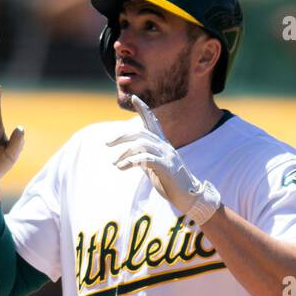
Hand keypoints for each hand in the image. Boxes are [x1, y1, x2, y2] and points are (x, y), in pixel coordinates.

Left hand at [106, 95, 221, 224]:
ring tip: (115, 163)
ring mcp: (166, 156)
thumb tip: (130, 154)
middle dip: (122, 135)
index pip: (152, 121)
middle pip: (141, 132)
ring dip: (124, 152)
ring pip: (142, 144)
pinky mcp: (166, 167)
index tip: (134, 97)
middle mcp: (165, 146)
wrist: (189, 197)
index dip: (144, 109)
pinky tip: (121, 167)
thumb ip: (144, 158)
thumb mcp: (154, 168)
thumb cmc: (171, 183)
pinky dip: (131, 161)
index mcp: (162, 144)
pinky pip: (146, 159)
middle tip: (107, 143)